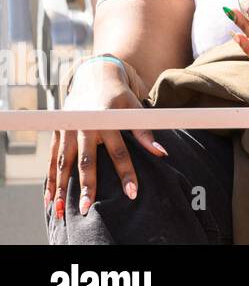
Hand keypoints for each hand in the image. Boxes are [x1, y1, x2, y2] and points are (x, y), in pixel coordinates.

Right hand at [46, 59, 167, 219]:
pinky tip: (50, 198)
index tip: (132, 193)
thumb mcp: (134, 107)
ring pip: (64, 164)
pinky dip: (50, 179)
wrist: (93, 75)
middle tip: (88, 208)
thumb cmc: (119, 95)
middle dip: (87, 185)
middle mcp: (84, 126)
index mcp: (105, 120)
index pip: (118, 151)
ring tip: (63, 210)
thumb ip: (145, 131)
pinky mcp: (57, 133)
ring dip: (62, 187)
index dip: (126, 172)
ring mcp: (67, 130)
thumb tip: (161, 153)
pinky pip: (52, 160)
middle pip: (87, 161)